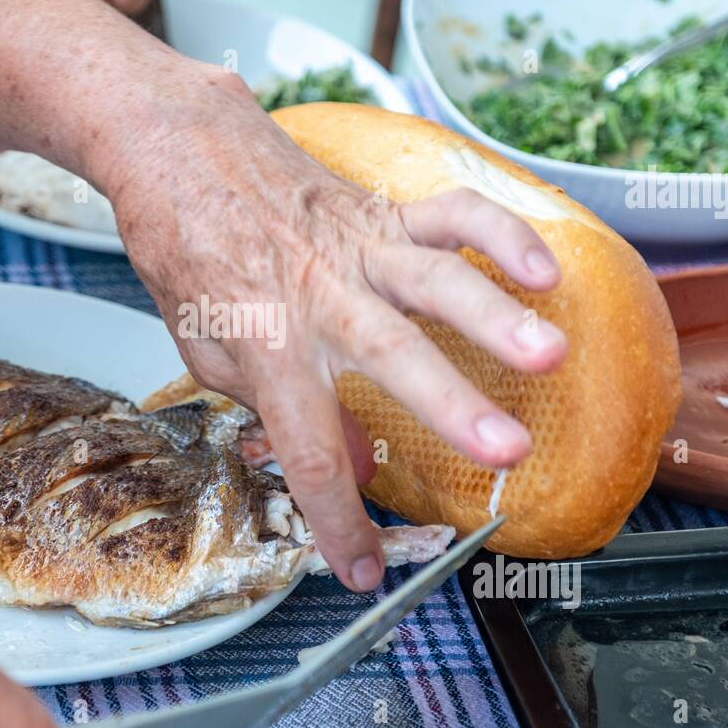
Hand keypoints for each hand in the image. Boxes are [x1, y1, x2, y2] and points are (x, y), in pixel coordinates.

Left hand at [100, 67, 566, 591]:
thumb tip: (348, 463)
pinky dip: (499, 234)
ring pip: (432, 280)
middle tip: (506, 452)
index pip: (308, 449)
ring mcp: (356, 252)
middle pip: (390, 357)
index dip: (339, 518)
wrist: (180, 155)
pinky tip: (543, 269)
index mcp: (269, 348)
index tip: (366, 572)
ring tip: (547, 353)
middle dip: (452, 406)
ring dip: (495, 316)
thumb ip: (276, 408)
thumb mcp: (209, 351)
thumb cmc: (192, 258)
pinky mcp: (381, 213)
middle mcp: (319, 301)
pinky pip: (448, 216)